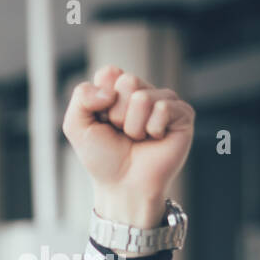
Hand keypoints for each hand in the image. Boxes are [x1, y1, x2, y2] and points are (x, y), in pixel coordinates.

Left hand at [62, 65, 193, 229]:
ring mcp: (164, 101)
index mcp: (119, 91)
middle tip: (120, 132)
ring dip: (133, 126)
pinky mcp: (182, 113)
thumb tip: (113, 79)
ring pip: (143, 97)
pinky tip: (154, 139)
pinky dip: (152, 129)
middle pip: (127, 81)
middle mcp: (142, 92)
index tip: (101, 121)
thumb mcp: (77, 126)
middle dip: (116, 113)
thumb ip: (81, 96)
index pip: (109, 73)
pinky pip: (163, 108)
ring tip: (136, 139)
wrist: (123, 185)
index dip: (100, 100)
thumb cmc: (102, 158)